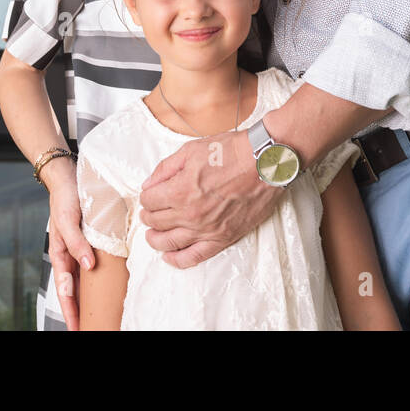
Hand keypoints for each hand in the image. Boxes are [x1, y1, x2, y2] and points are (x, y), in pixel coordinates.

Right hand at [43, 156, 92, 329]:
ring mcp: (79, 250)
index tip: (76, 327)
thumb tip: (88, 266)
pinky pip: (92, 266)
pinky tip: (106, 288)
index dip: (70, 310)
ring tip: (98, 315)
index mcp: (60, 254)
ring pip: (83, 281)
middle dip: (78, 311)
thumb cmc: (64, 199)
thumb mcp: (67, 221)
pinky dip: (97, 279)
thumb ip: (77, 243)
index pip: (64, 290)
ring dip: (88, 298)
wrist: (67, 179)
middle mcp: (69, 256)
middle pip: (73, 291)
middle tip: (88, 329)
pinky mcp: (88, 242)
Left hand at [138, 129, 284, 268]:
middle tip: (149, 211)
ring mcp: (206, 229)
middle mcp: (190, 214)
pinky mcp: (222, 238)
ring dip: (155, 239)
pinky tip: (168, 256)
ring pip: (169, 242)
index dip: (146, 196)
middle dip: (149, 215)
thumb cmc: (231, 153)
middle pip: (156, 221)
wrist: (263, 163)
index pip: (149, 201)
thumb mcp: (191, 150)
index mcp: (179, 191)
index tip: (149, 194)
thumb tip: (149, 184)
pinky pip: (194, 257)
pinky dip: (177, 259)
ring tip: (152, 234)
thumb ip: (165, 168)